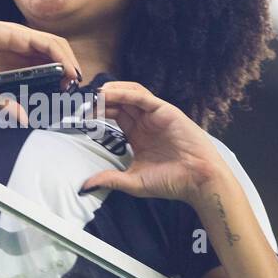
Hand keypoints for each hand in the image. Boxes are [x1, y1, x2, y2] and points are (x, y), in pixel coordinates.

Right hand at [0, 13, 83, 120]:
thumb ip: (3, 105)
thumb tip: (24, 120)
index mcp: (16, 66)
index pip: (46, 71)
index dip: (59, 83)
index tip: (65, 98)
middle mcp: (23, 53)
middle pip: (57, 59)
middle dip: (69, 75)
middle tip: (73, 92)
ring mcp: (24, 42)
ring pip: (58, 49)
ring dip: (71, 64)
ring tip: (74, 82)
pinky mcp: (21, 34)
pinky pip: (49, 43)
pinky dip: (62, 56)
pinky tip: (67, 71)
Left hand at [77, 81, 225, 203]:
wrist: (197, 180)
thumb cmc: (171, 181)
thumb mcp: (133, 181)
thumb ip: (110, 179)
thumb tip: (85, 186)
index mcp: (137, 135)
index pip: (114, 115)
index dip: (97, 112)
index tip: (80, 115)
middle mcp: (145, 122)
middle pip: (119, 102)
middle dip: (100, 100)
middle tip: (82, 103)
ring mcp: (155, 115)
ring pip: (130, 94)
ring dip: (111, 92)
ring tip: (94, 95)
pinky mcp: (165, 110)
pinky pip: (142, 97)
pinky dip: (125, 93)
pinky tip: (109, 93)